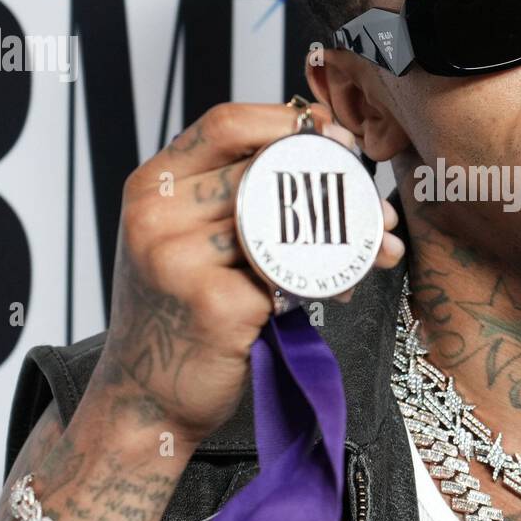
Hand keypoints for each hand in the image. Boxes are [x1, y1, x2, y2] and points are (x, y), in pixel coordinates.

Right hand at [90, 101, 403, 445]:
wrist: (143, 399)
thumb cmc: (178, 313)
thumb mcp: (182, 240)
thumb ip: (230, 197)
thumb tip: (325, 155)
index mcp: (152, 187)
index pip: (226, 123)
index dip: (289, 121)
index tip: (336, 136)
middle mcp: (156, 216)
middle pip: (267, 171)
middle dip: (338, 186)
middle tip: (377, 208)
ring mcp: (179, 259)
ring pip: (287, 226)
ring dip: (345, 239)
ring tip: (371, 251)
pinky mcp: (214, 304)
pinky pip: (289, 278)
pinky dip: (325, 284)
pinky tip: (336, 294)